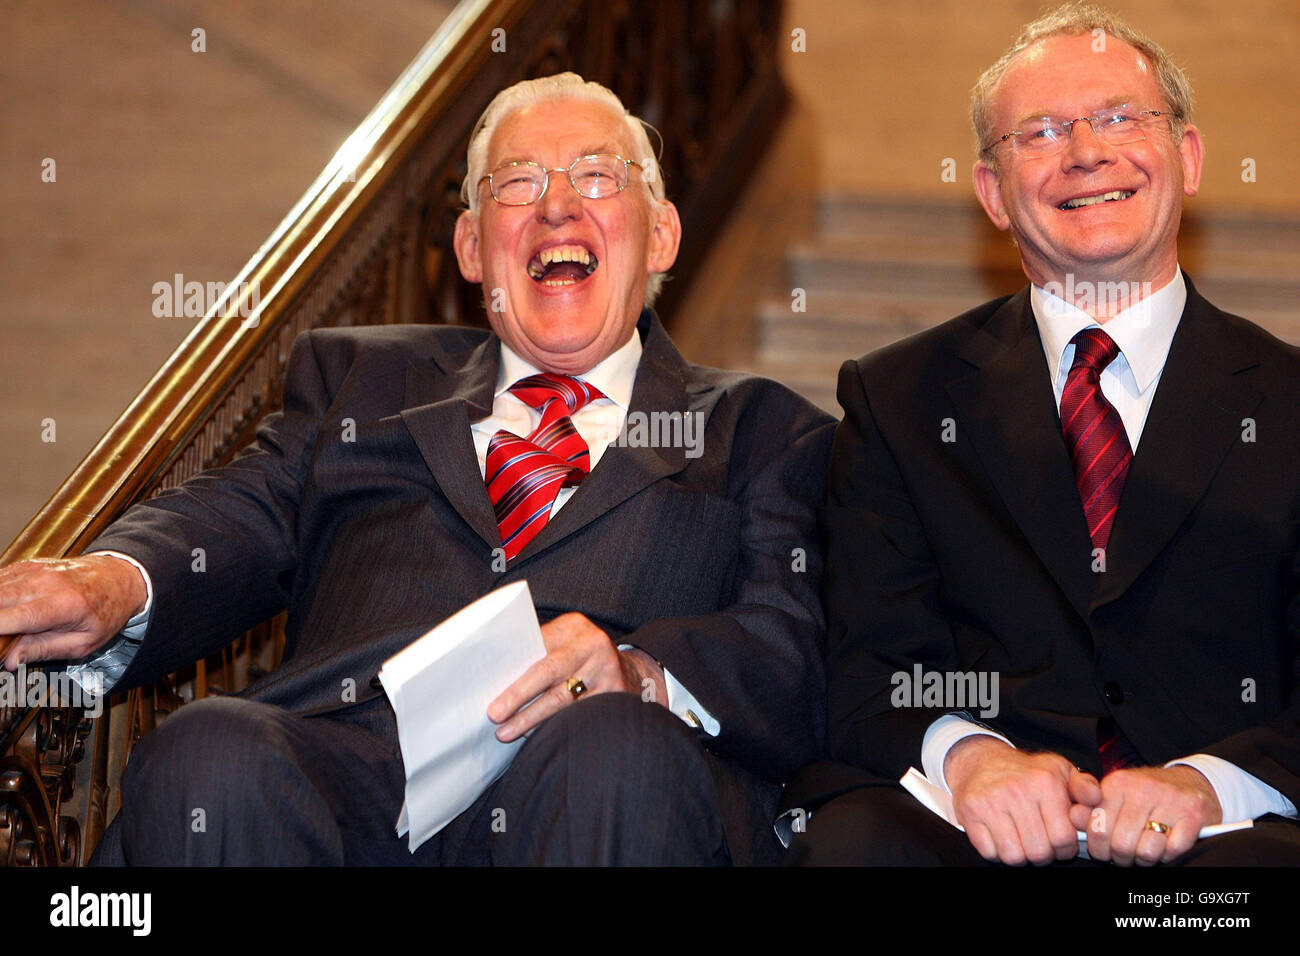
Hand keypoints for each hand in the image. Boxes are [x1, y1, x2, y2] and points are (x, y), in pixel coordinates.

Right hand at [0, 555, 147, 669]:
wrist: (120, 577)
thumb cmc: (107, 610)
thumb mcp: (85, 642)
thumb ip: (45, 649)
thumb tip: (11, 660)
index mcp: (62, 605)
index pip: (11, 617)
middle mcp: (45, 583)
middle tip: (3, 639)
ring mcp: (35, 571)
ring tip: (8, 627)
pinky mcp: (27, 566)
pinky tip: (5, 609)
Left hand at [487, 612, 666, 741]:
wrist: (633, 674)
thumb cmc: (582, 660)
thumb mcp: (566, 644)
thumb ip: (539, 651)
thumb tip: (496, 676)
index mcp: (573, 626)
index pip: (537, 645)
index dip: (513, 667)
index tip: (490, 687)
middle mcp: (593, 643)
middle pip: (549, 670)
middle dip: (519, 694)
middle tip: (495, 714)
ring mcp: (607, 669)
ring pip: (563, 699)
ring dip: (531, 718)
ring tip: (507, 731)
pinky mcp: (616, 694)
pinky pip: (578, 714)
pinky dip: (554, 726)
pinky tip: (537, 736)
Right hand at [945, 735, 1081, 864]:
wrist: (980, 760)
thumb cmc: (1025, 772)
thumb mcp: (1059, 771)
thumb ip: (1085, 787)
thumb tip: (1097, 800)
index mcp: (1045, 782)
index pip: (1063, 839)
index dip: (1064, 848)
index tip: (1059, 842)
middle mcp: (1018, 790)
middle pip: (1039, 852)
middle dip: (1042, 854)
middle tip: (1038, 841)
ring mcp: (991, 802)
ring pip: (1014, 856)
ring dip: (1019, 854)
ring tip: (1020, 839)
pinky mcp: (971, 812)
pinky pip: (989, 853)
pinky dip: (996, 851)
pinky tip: (1000, 835)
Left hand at [1069, 765, 1220, 865]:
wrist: (1191, 783)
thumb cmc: (1147, 796)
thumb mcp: (1116, 796)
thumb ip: (1091, 809)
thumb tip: (1074, 819)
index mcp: (1117, 783)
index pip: (1097, 830)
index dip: (1100, 849)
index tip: (1106, 851)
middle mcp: (1142, 788)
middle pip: (1121, 845)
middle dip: (1123, 858)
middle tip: (1128, 854)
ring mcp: (1170, 800)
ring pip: (1147, 851)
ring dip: (1145, 859)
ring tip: (1145, 850)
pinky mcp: (1193, 814)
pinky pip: (1173, 850)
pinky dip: (1168, 856)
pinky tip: (1165, 845)